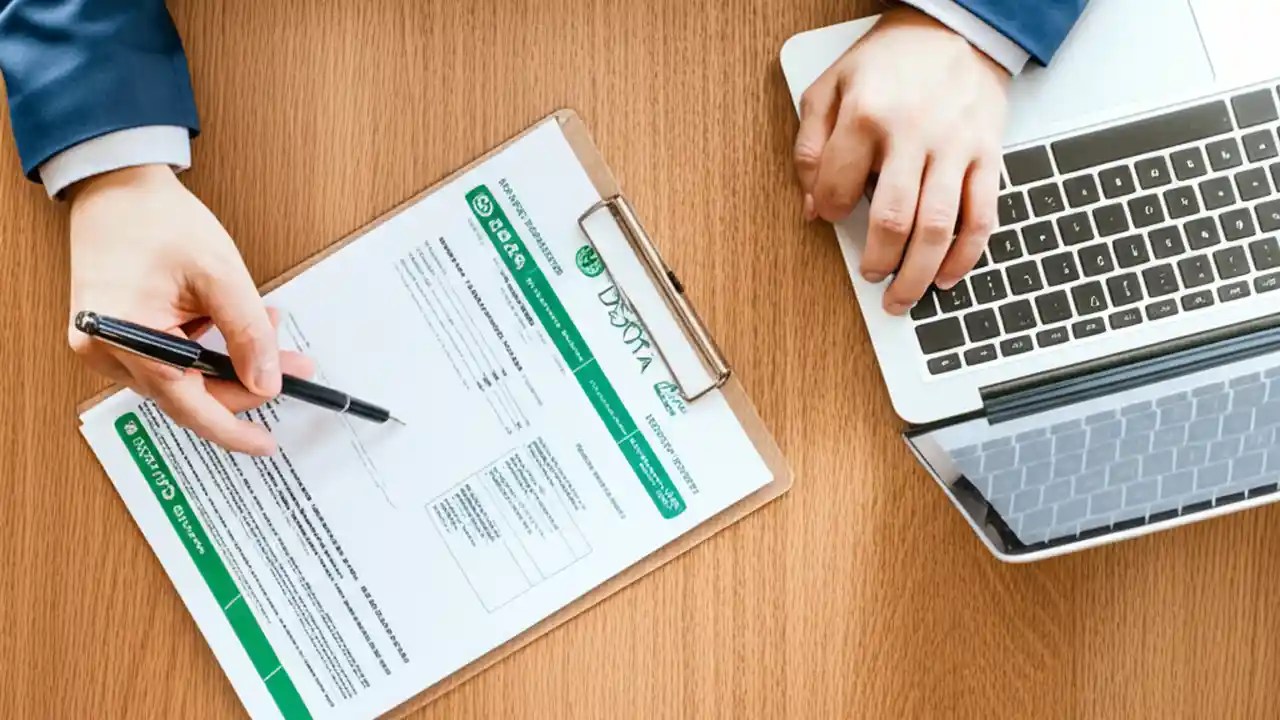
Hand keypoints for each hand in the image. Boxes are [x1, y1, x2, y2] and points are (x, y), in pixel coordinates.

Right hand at [67, 165, 312, 454]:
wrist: (117, 186)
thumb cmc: (158, 220)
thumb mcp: (220, 275)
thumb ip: (248, 334)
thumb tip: (267, 382)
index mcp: (123, 337)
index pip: (189, 405)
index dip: (233, 427)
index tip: (266, 442)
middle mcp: (103, 350)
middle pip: (187, 393)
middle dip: (242, 381)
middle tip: (291, 368)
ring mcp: (102, 344)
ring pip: (179, 378)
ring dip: (224, 359)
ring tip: (261, 322)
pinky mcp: (111, 335)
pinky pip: (165, 359)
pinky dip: (201, 347)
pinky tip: (222, 319)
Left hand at [794, 7, 1009, 314]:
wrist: (955, 29)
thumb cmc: (889, 62)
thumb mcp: (830, 87)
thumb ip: (811, 146)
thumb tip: (812, 206)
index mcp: (866, 116)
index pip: (837, 186)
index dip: (827, 213)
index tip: (829, 220)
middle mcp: (913, 134)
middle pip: (893, 219)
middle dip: (878, 261)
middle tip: (872, 278)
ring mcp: (955, 148)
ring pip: (938, 227)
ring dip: (918, 273)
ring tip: (902, 296)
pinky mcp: (988, 155)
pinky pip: (981, 216)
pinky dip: (965, 256)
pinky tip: (948, 277)